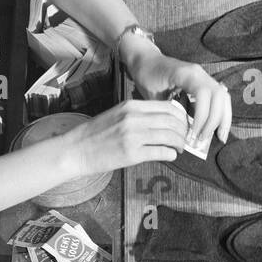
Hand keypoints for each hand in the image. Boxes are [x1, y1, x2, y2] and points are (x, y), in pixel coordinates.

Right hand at [62, 98, 189, 175]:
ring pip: (170, 136)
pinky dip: (171, 154)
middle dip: (183, 131)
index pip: (167, 107)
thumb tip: (163, 120)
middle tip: (185, 138)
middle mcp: (134, 118)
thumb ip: (139, 115)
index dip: (181, 116)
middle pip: (172, 121)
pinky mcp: (132, 154)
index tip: (183, 124)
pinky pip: (161, 152)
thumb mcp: (117, 114)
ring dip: (180, 143)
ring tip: (179, 148)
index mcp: (131, 106)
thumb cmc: (96, 133)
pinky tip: (169, 155)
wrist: (76, 149)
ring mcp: (133, 136)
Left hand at [123, 39, 231, 148]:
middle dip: (215, 120)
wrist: (146, 59)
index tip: (193, 134)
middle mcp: (199, 73)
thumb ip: (168, 111)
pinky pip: (219, 98)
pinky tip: (217, 129)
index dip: (202, 117)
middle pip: (219, 96)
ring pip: (223, 97)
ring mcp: (203, 76)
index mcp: (185, 73)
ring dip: (223, 118)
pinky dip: (221, 113)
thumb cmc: (146, 75)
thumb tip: (180, 134)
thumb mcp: (152, 94)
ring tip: (219, 138)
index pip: (204, 95)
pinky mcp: (204, 82)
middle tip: (203, 139)